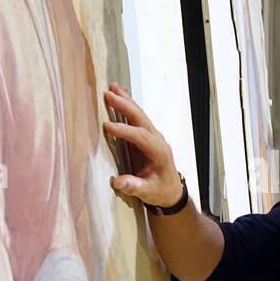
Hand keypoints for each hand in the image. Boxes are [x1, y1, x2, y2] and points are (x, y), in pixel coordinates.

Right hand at [102, 83, 183, 207]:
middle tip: (109, 95)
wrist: (171, 189)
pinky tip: (120, 93)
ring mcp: (154, 136)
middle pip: (141, 119)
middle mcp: (158, 140)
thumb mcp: (148, 192)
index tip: (108, 126)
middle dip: (125, 106)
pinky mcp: (147, 135)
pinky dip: (128, 105)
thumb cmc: (160, 191)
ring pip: (139, 115)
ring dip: (126, 101)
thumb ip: (135, 186)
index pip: (142, 137)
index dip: (125, 131)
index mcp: (160, 153)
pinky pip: (138, 117)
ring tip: (112, 88)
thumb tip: (118, 182)